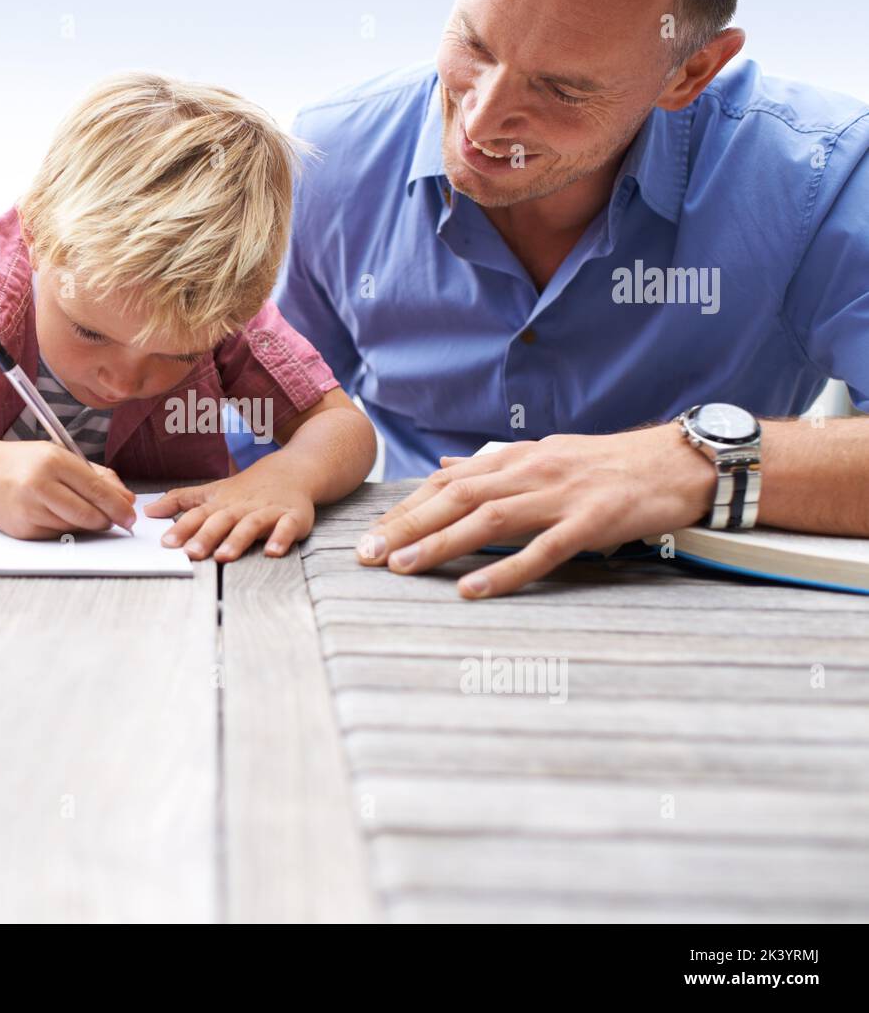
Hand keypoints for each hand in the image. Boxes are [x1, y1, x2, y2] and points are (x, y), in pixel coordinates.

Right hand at [0, 440, 135, 539]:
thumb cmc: (27, 464)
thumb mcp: (61, 457)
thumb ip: (97, 476)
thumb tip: (127, 500)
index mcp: (54, 461)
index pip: (96, 490)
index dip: (118, 507)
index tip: (130, 516)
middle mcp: (40, 484)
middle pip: (88, 514)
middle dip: (107, 521)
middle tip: (115, 520)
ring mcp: (29, 509)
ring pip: (75, 528)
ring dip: (86, 525)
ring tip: (80, 511)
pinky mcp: (23, 530)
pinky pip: (58, 535)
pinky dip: (66, 529)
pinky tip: (56, 515)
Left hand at [143, 465, 315, 560]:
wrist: (292, 470)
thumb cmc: (247, 489)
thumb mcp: (212, 492)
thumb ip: (180, 501)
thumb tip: (148, 511)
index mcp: (222, 504)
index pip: (198, 515)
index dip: (182, 528)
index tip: (166, 543)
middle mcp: (243, 507)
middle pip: (222, 521)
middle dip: (206, 536)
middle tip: (191, 553)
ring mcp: (268, 511)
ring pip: (251, 525)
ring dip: (237, 540)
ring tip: (224, 557)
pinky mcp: (292, 517)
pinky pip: (287, 528)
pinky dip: (281, 539)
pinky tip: (273, 552)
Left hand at [356, 425, 716, 597]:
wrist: (677, 461)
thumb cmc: (608, 463)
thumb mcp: (544, 453)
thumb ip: (493, 464)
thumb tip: (446, 465)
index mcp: (517, 458)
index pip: (447, 480)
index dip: (407, 506)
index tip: (373, 531)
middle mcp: (531, 471)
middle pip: (455, 497)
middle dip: (406, 524)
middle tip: (367, 553)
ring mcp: (560, 495)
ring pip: (488, 519)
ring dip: (440, 543)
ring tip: (402, 567)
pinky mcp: (591, 521)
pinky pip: (541, 550)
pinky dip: (503, 571)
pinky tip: (471, 590)